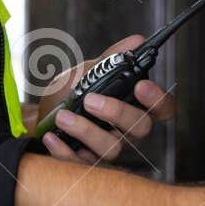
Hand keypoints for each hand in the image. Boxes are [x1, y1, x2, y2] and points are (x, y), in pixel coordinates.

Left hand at [37, 35, 175, 164]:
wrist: (41, 115)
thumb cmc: (71, 94)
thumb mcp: (88, 72)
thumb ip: (112, 60)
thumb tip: (136, 41)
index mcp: (135, 106)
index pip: (163, 108)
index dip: (158, 100)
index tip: (141, 86)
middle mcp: (127, 131)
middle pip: (140, 128)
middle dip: (117, 112)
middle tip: (90, 99)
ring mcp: (108, 149)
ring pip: (112, 149)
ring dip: (86, 130)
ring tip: (62, 116)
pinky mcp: (86, 164)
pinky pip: (81, 165)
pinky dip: (65, 151)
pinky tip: (51, 136)